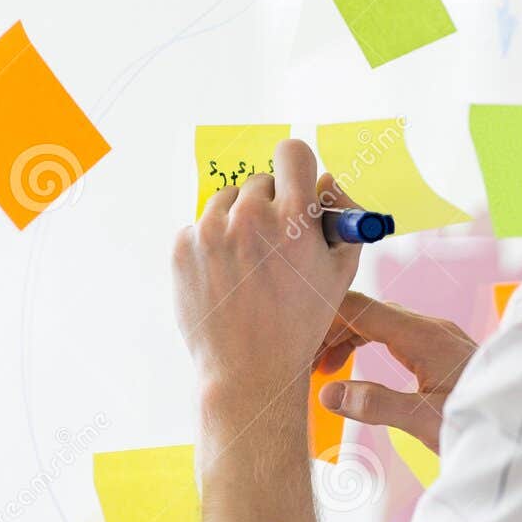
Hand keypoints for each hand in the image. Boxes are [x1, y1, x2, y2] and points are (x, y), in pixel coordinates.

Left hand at [172, 142, 360, 421]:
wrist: (249, 370)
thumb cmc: (301, 322)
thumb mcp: (338, 272)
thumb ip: (339, 219)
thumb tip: (326, 180)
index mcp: (294, 219)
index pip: (292, 152)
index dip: (296, 167)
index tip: (293, 183)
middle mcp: (250, 218)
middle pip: (259, 181)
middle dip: (269, 205)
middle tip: (274, 243)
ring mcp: (210, 232)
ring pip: (227, 201)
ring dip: (238, 221)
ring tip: (249, 265)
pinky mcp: (182, 247)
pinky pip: (200, 225)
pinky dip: (213, 244)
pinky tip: (226, 277)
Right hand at [314, 292, 478, 451]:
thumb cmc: (481, 421)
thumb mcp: (425, 421)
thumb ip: (376, 405)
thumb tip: (327, 394)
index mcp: (422, 336)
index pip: (360, 308)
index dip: (324, 320)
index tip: (298, 341)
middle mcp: (430, 328)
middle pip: (367, 313)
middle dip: (331, 333)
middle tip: (304, 363)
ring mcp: (438, 337)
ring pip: (381, 324)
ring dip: (349, 341)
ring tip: (323, 370)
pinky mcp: (442, 350)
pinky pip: (397, 336)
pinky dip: (370, 346)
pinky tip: (357, 368)